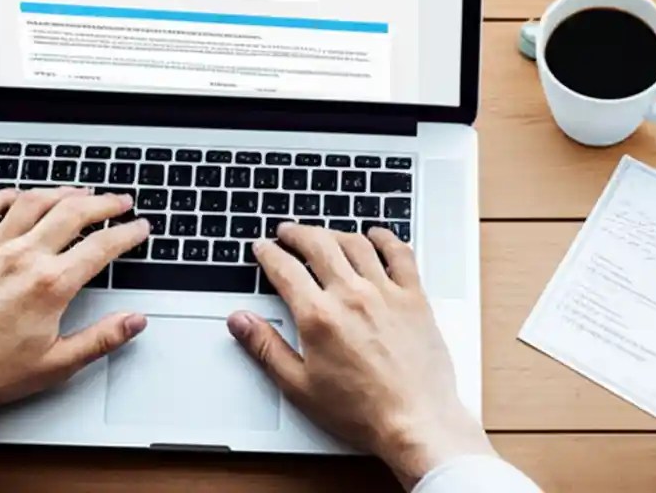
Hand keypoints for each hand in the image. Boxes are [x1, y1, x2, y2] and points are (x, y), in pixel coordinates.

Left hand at [0, 187, 148, 488]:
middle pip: (72, 213)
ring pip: (32, 202)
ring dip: (60, 192)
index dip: (127, 234)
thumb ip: (102, 339)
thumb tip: (134, 322)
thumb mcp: (57, 364)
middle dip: (103, 203)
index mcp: (50, 285)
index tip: (139, 228)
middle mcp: (22, 258)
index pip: (101, 247)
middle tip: (119, 202)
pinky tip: (16, 195)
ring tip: (78, 193)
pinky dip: (3, 196)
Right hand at [227, 224, 494, 487]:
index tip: (263, 248)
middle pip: (319, 245)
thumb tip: (240, 321)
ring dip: (335, 233)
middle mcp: (352, 295)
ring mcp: (386, 292)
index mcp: (319, 316)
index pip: (285, 270)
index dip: (269, 254)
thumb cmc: (361, 411)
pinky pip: (400, 254)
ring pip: (356, 244)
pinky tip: (376, 235)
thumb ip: (266, 348)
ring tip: (324, 234)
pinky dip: (386, 238)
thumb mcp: (300, 386)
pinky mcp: (414, 298)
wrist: (415, 422)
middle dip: (297, 234)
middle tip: (287, 232)